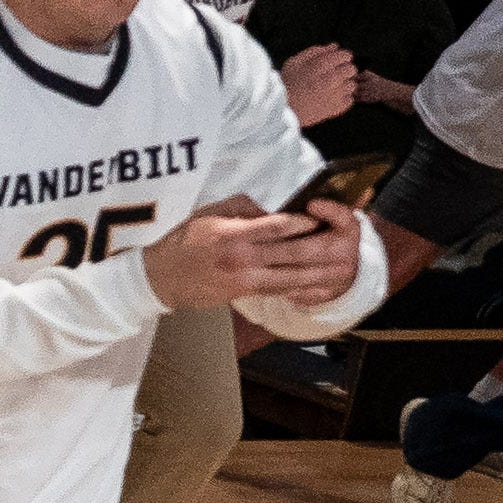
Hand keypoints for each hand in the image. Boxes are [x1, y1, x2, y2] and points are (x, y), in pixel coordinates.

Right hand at [142, 200, 364, 314]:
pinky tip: (318, 285)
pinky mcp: (243, 292)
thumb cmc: (182, 240)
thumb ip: (243, 209)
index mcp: (232, 234)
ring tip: (343, 268)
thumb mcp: (209, 213)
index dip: (303, 223)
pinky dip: (300, 288)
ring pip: (291, 276)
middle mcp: (241, 258)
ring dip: (320, 273)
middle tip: (344, 242)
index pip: (277, 226)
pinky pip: (279, 290)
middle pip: (292, 253)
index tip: (320, 218)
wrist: (159, 276)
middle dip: (321, 248)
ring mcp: (243, 279)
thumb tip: (274, 210)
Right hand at [278, 42, 359, 124]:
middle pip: (351, 69)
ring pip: (352, 85)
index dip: (341, 57)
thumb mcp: (294, 62)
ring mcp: (335, 94)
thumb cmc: (286, 86)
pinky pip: (350, 100)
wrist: (282, 109)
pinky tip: (331, 98)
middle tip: (333, 75)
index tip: (337, 61)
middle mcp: (330, 79)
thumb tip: (333, 47)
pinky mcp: (337, 108)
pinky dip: (343, 99)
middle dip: (344, 70)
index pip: (345, 55)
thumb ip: (315, 52)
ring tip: (330, 89)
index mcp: (320, 66)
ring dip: (343, 85)